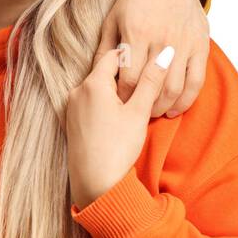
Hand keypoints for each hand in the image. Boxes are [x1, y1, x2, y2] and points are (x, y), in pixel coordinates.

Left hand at [66, 45, 172, 209]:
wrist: (95, 184)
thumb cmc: (117, 148)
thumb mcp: (139, 112)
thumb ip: (151, 81)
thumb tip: (165, 53)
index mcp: (92, 84)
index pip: (114, 55)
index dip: (134, 55)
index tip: (149, 60)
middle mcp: (77, 91)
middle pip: (105, 72)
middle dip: (126, 76)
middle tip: (147, 84)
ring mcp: (71, 107)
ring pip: (98, 88)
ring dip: (116, 92)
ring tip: (135, 104)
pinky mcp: (72, 122)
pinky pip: (90, 103)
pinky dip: (105, 104)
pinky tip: (119, 118)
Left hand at [98, 0, 208, 117]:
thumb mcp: (113, 20)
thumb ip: (106, 49)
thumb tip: (93, 75)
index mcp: (136, 33)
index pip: (127, 78)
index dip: (122, 96)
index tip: (117, 104)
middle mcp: (161, 39)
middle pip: (150, 86)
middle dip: (141, 106)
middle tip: (133, 113)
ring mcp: (183, 44)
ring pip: (174, 88)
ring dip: (163, 106)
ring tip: (152, 113)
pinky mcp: (200, 46)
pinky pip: (196, 80)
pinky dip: (186, 99)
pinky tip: (175, 109)